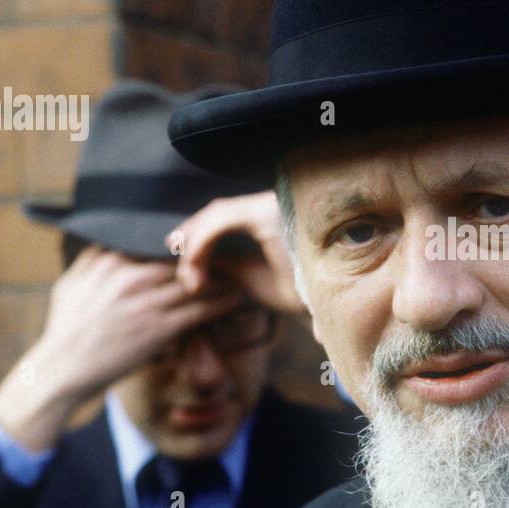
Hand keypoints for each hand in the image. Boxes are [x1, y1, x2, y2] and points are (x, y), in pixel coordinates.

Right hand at [0, 247, 242, 452]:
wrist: (61, 370)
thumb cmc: (66, 329)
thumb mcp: (70, 285)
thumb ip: (92, 258)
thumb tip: (109, 239)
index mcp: (108, 263)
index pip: (155, 242)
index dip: (183, 244)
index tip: (203, 244)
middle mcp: (127, 279)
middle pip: (181, 259)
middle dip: (208, 257)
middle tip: (232, 255)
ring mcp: (143, 304)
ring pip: (195, 282)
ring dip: (222, 278)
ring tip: (241, 274)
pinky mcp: (157, 330)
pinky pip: (199, 311)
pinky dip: (221, 304)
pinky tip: (236, 300)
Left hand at [167, 192, 305, 315]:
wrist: (333, 306)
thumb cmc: (299, 293)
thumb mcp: (253, 278)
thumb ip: (226, 264)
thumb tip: (191, 259)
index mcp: (272, 213)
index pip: (224, 214)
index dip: (196, 234)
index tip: (180, 258)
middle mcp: (272, 201)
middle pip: (217, 210)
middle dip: (190, 239)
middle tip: (175, 266)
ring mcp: (270, 203)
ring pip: (216, 213)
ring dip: (194, 246)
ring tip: (190, 280)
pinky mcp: (265, 212)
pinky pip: (222, 219)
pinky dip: (202, 242)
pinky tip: (195, 269)